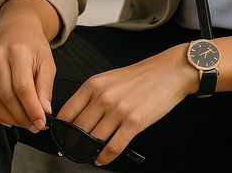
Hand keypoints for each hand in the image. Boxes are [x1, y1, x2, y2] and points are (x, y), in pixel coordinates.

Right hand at [0, 11, 55, 132]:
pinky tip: (8, 119)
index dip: (32, 109)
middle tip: (35, 126)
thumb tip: (44, 112)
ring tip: (25, 123)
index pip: (23, 87)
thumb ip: (45, 88)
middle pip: (7, 97)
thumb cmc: (34, 47)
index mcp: (18, 52)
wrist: (15, 30)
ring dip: (10, 119)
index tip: (41, 123)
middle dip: (22, 117)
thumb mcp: (47, 63)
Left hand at [55, 43, 196, 166]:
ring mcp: (118, 110)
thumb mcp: (110, 78)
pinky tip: (102, 159)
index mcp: (94, 84)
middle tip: (74, 148)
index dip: (61, 129)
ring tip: (90, 154)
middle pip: (78, 129)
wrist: (170, 71)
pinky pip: (113, 147)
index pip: (67, 112)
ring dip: (90, 150)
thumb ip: (93, 95)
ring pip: (94, 139)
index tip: (61, 137)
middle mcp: (103, 97)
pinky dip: (105, 157)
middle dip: (74, 142)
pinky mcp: (134, 122)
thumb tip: (78, 117)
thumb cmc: (143, 76)